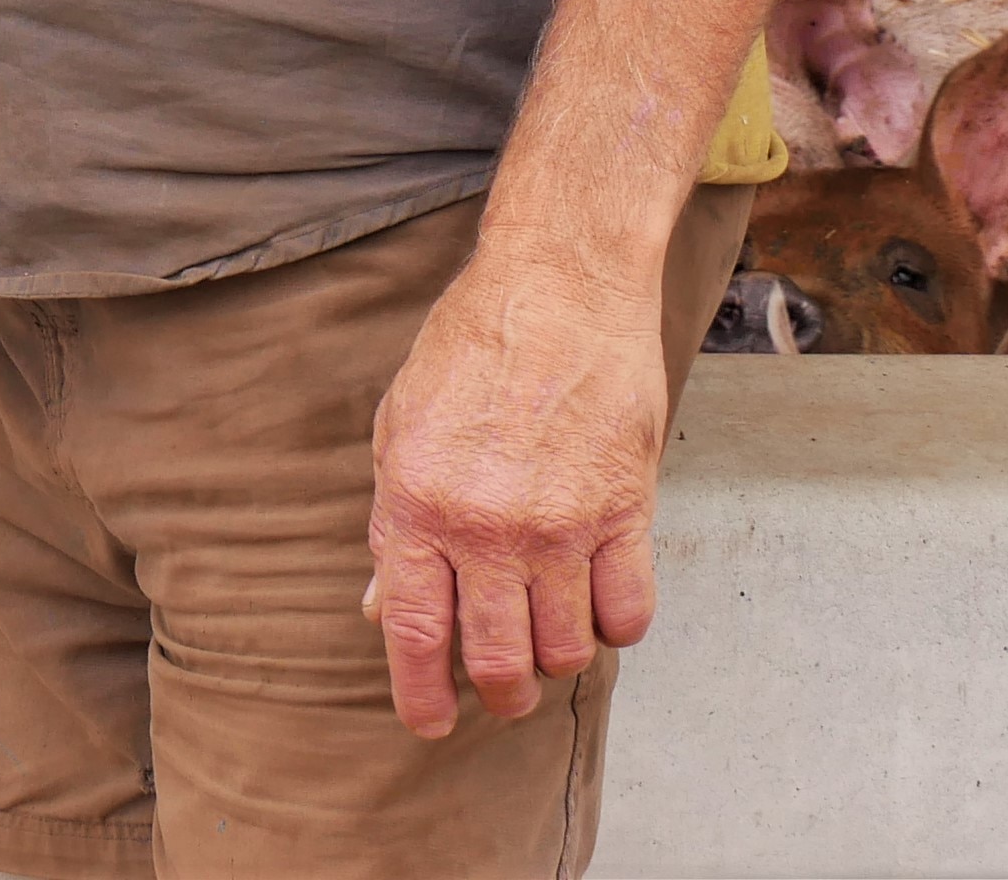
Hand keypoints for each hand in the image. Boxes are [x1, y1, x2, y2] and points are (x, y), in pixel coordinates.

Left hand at [362, 245, 675, 737]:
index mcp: (416, 504)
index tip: (429, 724)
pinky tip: (598, 601)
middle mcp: (485, 527)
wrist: (558, 282)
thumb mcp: (400, 427)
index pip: (413, 635)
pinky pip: (627, 613)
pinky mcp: (623, 509)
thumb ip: (392, 523)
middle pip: (496, 662)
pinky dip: (614, 625)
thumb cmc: (471, 348)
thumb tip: (380, 609)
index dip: (420, 696)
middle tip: (501, 691)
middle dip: (498, 694)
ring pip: (565, 650)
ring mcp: (559, 524)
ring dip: (555, 659)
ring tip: (548, 635)